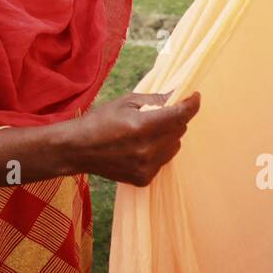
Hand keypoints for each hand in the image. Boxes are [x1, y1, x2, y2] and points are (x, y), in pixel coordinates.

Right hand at [71, 91, 200, 186]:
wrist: (78, 149)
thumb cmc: (100, 121)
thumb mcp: (126, 102)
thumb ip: (154, 99)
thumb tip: (177, 94)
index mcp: (143, 126)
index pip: (180, 115)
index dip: (192, 104)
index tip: (194, 96)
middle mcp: (148, 150)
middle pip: (179, 130)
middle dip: (176, 118)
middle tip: (162, 113)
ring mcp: (146, 167)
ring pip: (174, 147)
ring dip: (169, 135)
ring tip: (149, 131)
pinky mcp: (144, 179)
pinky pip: (163, 161)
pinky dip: (158, 151)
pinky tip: (141, 147)